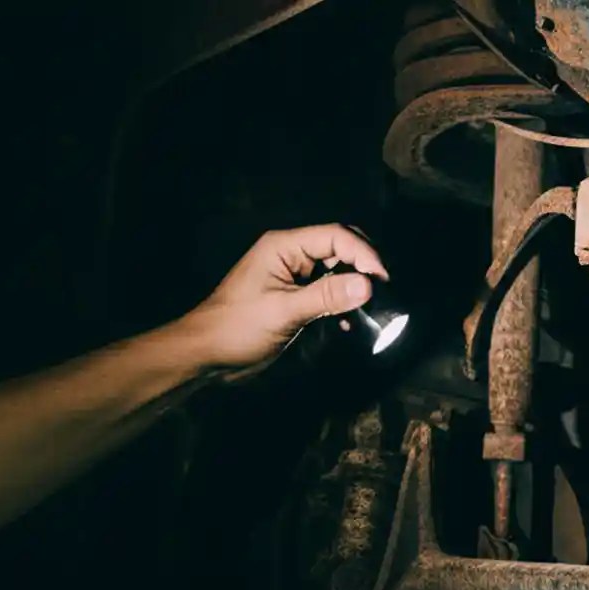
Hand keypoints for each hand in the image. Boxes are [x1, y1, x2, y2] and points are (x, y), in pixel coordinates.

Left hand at [177, 224, 387, 376]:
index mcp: (284, 246)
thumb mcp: (284, 311)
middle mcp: (291, 254)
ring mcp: (293, 275)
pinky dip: (342, 301)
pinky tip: (349, 322)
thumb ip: (326, 296)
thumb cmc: (237, 327)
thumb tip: (368, 285)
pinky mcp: (295, 296)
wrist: (206, 353)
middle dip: (363, 265)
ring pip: (336, 269)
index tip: (382, 280)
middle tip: (382, 291)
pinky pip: (327, 290)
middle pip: (340, 247)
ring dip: (354, 285)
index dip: (363, 254)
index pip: (335, 236)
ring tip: (370, 307)